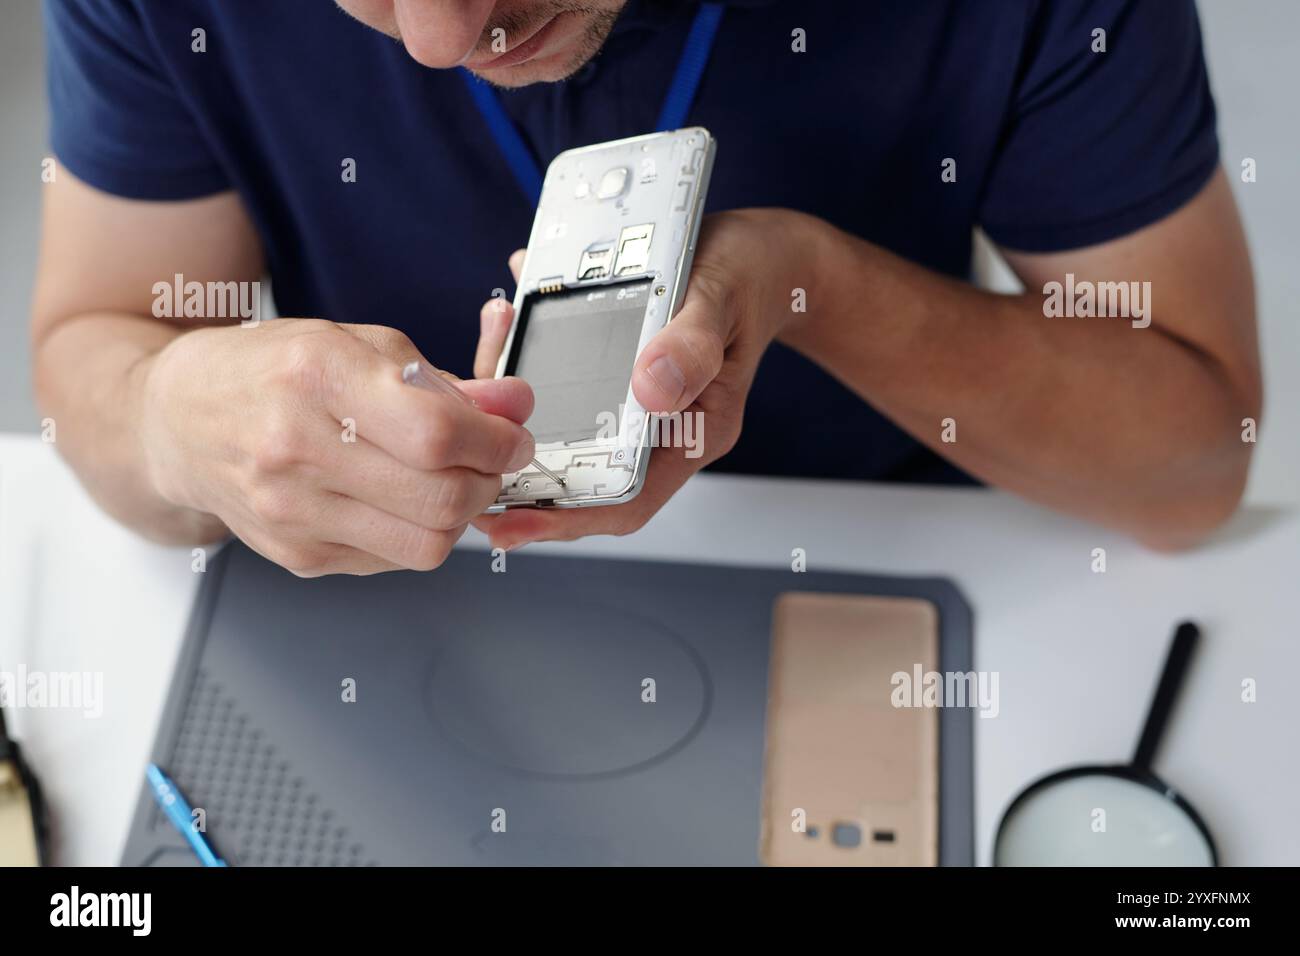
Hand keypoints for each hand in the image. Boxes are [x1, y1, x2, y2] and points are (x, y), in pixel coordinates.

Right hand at [138, 319, 535, 574]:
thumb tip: (517, 405)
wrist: (180, 420)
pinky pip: (394, 559)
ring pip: (427, 542)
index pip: (439, 433)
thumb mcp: (360, 345)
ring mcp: (293, 512)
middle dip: (488, 481)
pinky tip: (399, 499)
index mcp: (318, 377)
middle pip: (441, 498)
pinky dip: (416, 532)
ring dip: (460, 515)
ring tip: (448, 481)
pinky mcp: (297, 555)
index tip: (511, 436)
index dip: (497, 442)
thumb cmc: (272, 372)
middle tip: (489, 461)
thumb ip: (447, 381)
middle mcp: (297, 449)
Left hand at [472, 208, 825, 549]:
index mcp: (690, 434)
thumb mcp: (721, 302)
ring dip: (515, 398)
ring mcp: (629, 399)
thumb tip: (648, 391)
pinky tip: (510, 315)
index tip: (509, 521)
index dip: (566, 519)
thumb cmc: (748, 277)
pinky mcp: (609, 367)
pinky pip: (560, 375)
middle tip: (463, 448)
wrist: (756, 250)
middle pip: (579, 469)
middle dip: (519, 465)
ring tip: (485, 359)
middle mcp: (655, 426)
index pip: (625, 500)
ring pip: (560, 421)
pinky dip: (528, 350)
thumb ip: (690, 347)